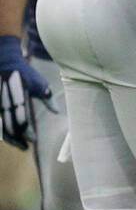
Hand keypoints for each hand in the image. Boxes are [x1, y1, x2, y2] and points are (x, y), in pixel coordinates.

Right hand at [0, 35, 54, 149]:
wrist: (4, 61)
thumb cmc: (25, 73)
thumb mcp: (38, 82)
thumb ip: (47, 98)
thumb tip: (58, 112)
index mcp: (18, 98)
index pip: (21, 121)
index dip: (26, 133)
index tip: (33, 139)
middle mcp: (5, 103)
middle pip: (10, 127)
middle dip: (18, 140)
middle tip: (26, 147)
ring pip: (2, 127)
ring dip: (10, 139)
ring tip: (19, 146)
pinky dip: (4, 132)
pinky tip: (11, 138)